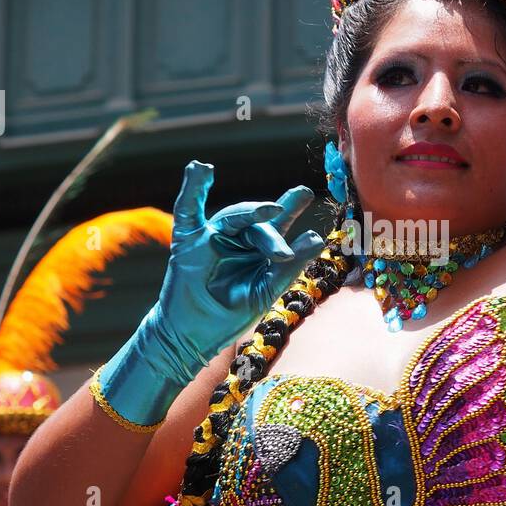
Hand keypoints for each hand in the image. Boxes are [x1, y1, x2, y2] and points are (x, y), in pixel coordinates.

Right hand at [154, 161, 324, 364]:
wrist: (194, 336)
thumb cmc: (231, 315)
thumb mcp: (267, 290)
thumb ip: (289, 265)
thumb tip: (317, 237)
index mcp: (260, 250)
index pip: (278, 225)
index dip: (291, 207)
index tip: (306, 193)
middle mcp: (238, 239)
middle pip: (258, 222)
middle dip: (275, 224)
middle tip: (286, 229)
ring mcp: (212, 237)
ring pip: (234, 217)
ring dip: (251, 211)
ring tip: (272, 209)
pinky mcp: (188, 241)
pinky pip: (188, 211)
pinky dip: (192, 189)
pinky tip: (200, 169)